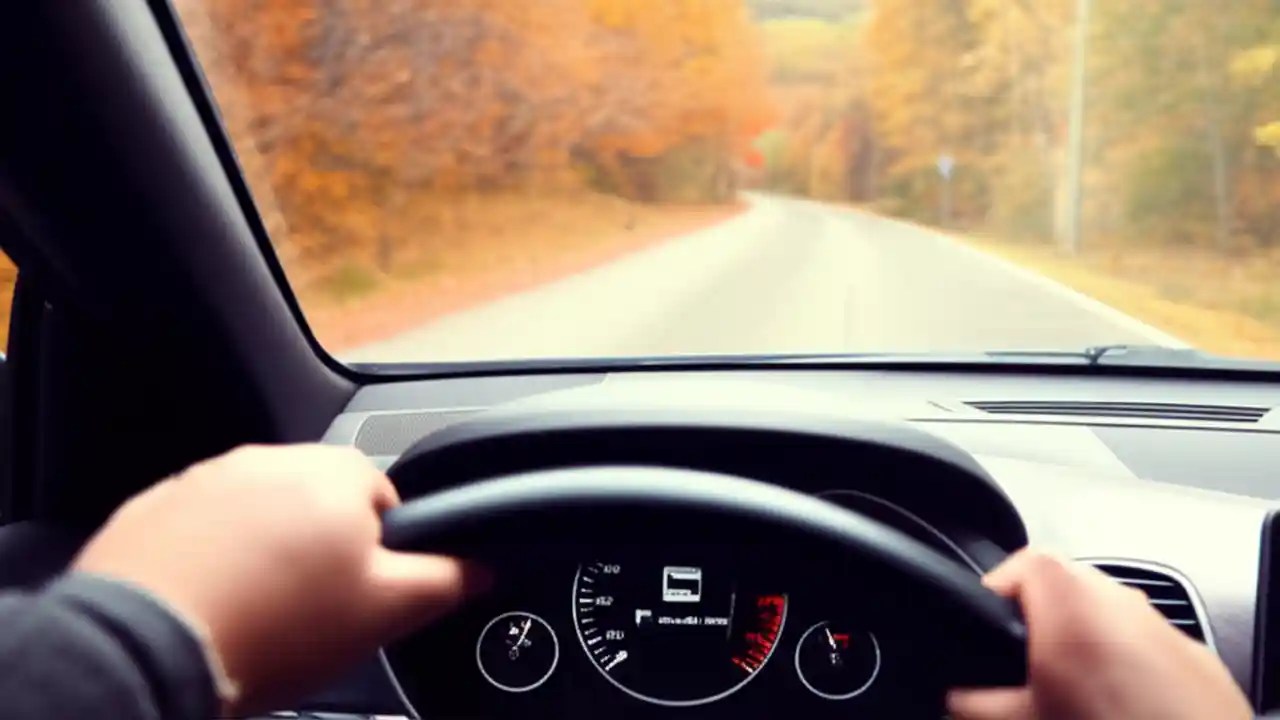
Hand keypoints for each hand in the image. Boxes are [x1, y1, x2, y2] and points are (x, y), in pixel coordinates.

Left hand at [73, 444, 485, 714]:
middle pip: (319, 505)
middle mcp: (271, 458)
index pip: (385, 502)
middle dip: (320, 549)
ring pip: (258, 516)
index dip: (380, 556)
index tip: (359, 596)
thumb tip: (480, 567)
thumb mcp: (384, 612)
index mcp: (337, 473)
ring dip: (263, 553)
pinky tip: (208, 606)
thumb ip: (444, 580)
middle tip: (308, 612)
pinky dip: (209, 561)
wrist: (150, 647)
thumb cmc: (275, 627)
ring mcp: (205, 479)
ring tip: (253, 615)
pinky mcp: (155, 508)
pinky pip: (200, 531)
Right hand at [948, 549, 1250, 719]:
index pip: (1018, 560)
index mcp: (1071, 602)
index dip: (992, 589)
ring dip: (1081, 635)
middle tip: (1021, 662)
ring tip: (1068, 688)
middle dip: (1037, 615)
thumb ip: (973, 699)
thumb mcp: (1017, 719)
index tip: (984, 622)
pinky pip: (1145, 643)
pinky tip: (1116, 705)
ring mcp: (1165, 627)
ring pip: (1107, 612)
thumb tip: (958, 697)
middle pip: (1063, 582)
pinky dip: (1123, 661)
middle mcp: (1120, 601)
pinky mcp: (1196, 659)